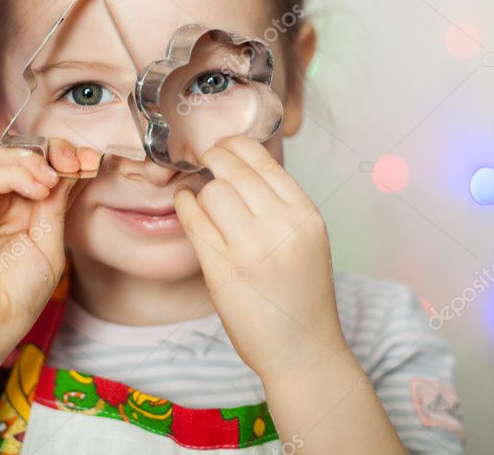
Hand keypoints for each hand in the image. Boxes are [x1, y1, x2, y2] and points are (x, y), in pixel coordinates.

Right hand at [0, 139, 99, 355]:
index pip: (45, 168)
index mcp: (25, 209)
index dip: (68, 159)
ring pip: (1, 156)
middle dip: (54, 152)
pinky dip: (16, 174)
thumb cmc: (16, 296)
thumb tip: (70, 171)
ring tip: (53, 177)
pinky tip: (38, 188)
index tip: (91, 161)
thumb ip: (56, 206)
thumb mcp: (50, 244)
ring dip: (34, 158)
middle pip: (23, 154)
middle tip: (75, 161)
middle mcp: (2, 201)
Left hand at [173, 136, 348, 379]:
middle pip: (234, 170)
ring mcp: (251, 249)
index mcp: (305, 215)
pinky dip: (186, 207)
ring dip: (201, 189)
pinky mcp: (223, 271)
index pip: (265, 161)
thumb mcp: (308, 240)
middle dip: (214, 158)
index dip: (236, 146)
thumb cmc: (301, 294)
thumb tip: (241, 168)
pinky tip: (187, 206)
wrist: (301, 348)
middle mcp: (281, 227)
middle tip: (204, 159)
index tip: (223, 145)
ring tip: (200, 195)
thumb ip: (281, 205)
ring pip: (212, 192)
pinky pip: (194, 222)